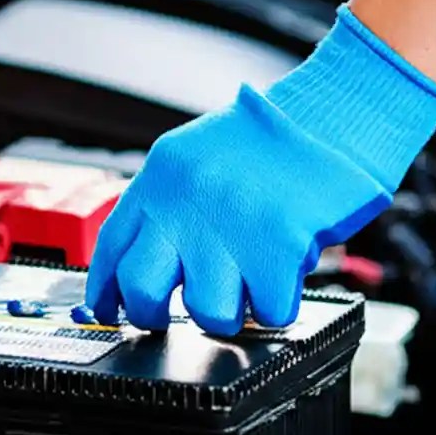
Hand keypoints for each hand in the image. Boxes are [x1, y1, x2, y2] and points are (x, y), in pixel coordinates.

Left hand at [86, 6, 435, 334]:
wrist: (329, 117)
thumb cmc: (266, 143)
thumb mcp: (193, 158)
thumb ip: (165, 207)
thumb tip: (140, 273)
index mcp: (161, 178)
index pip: (112, 248)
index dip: (106, 291)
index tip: (110, 311)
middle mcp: (187, 202)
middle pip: (143, 289)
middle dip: (153, 316)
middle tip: (170, 316)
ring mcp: (230, 226)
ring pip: (206, 311)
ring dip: (226, 313)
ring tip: (242, 288)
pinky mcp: (276, 246)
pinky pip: (266, 311)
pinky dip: (275, 306)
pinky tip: (280, 280)